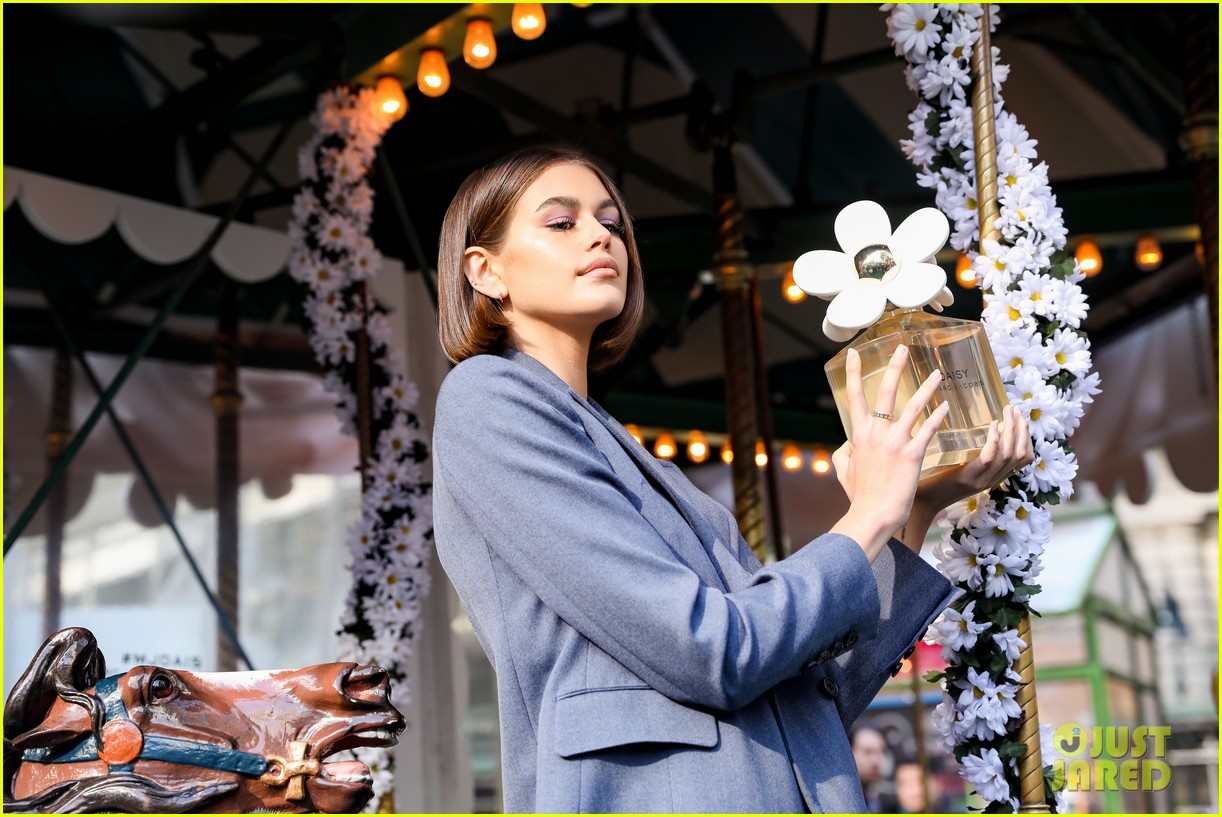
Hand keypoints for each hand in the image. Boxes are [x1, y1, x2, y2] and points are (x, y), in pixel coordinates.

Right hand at [829, 345, 949, 561]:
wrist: (873, 514)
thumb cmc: (859, 496)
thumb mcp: (844, 471)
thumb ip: (843, 453)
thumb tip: (845, 444)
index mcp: (859, 435)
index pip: (854, 396)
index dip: (854, 373)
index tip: (855, 353)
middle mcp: (876, 433)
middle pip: (885, 391)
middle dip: (894, 367)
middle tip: (903, 348)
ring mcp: (895, 442)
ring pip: (913, 406)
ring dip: (927, 387)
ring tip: (938, 373)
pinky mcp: (913, 454)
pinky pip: (928, 429)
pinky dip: (938, 416)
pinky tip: (947, 406)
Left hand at [911, 403, 1033, 517]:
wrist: (920, 501)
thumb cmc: (936, 479)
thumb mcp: (961, 466)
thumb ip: (972, 454)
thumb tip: (977, 428)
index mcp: (993, 477)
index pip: (1024, 459)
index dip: (1026, 437)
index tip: (1020, 417)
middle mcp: (992, 480)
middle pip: (1020, 454)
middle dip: (1021, 429)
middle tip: (1016, 408)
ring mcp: (981, 480)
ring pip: (1008, 454)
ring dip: (1011, 429)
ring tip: (1008, 411)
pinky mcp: (967, 477)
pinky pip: (988, 457)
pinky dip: (994, 439)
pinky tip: (992, 424)